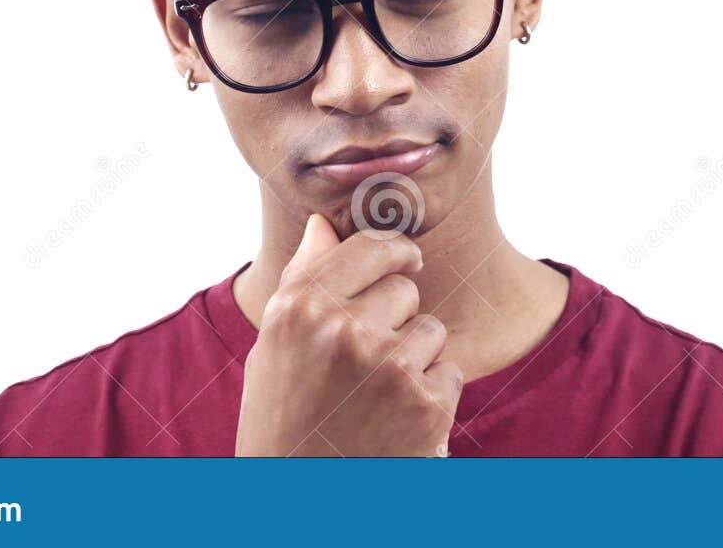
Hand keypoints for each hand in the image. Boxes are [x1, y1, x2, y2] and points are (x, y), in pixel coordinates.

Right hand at [234, 213, 463, 456]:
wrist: (297, 497)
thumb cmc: (282, 418)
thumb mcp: (274, 345)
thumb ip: (303, 279)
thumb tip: (322, 224)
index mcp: (302, 306)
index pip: (372, 247)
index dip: (395, 251)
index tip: (405, 259)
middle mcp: (344, 329)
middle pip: (405, 289)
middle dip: (395, 317)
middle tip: (365, 361)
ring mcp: (388, 366)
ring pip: (430, 330)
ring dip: (415, 356)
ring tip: (377, 394)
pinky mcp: (425, 404)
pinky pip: (448, 372)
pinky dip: (431, 395)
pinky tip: (396, 419)